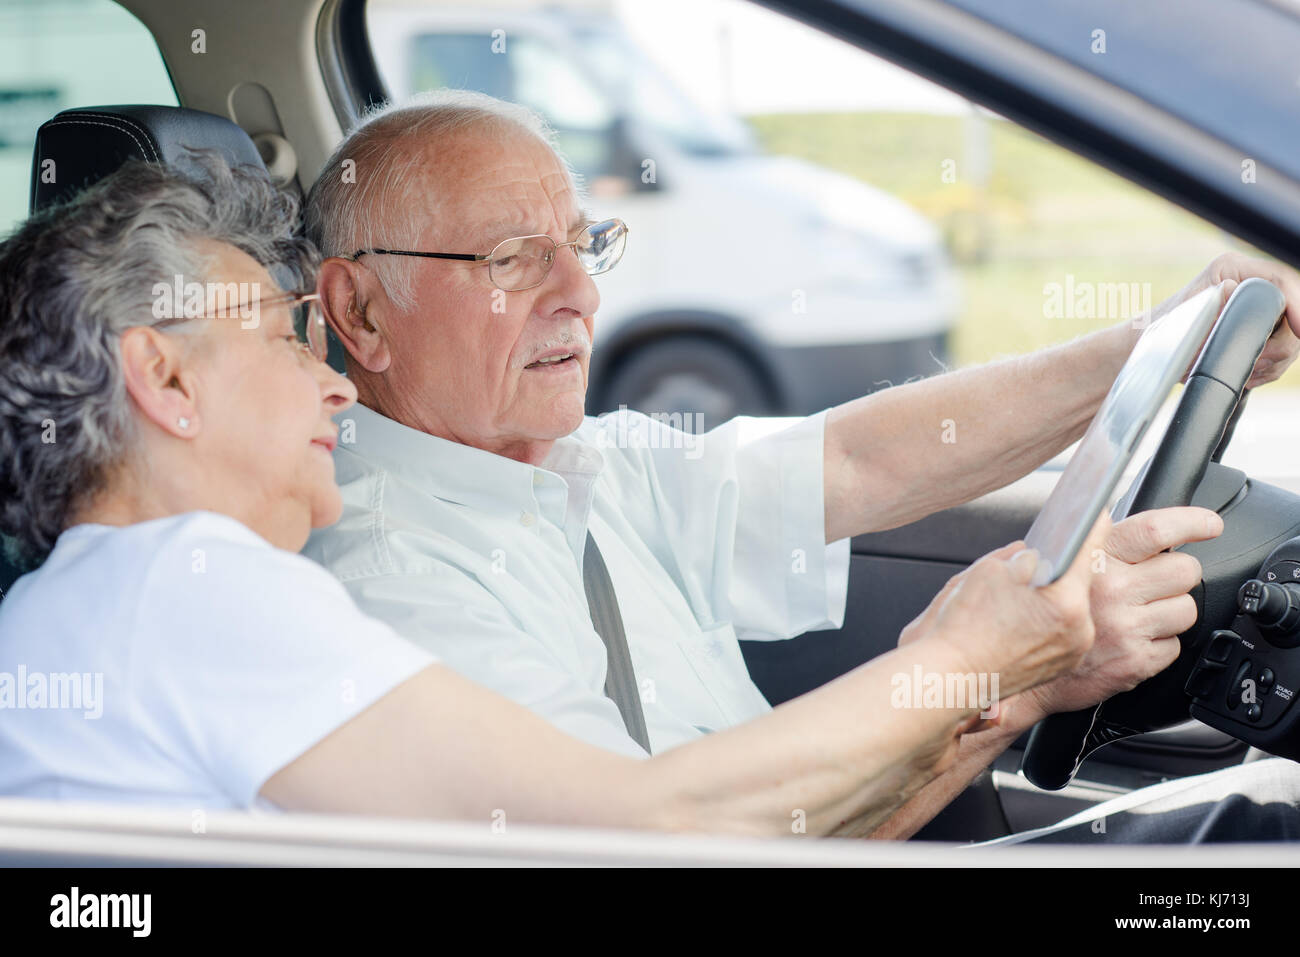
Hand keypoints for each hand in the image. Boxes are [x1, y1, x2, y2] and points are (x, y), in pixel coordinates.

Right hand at [899, 511, 1111, 729]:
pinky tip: (1024, 615)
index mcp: (1064, 601)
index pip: (1088, 550)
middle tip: (1044, 555)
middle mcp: (1079, 630)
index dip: (1090, 525)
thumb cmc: (958, 630)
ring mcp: (1072, 652)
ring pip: (1074, 609)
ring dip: (1058, 595)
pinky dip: (1052, 619)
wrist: (945, 681)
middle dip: (1066, 566)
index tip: (1095, 511)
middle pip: (1082, 582)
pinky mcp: (1061, 667)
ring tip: (1025, 591)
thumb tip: (1034, 552)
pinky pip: (1066, 632)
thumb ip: (1019, 556)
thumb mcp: (985, 572)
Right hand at [1022, 506, 1222, 720]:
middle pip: (1184, 570)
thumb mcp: (1040, 564)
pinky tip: (1131, 640)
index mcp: (1093, 560)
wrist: (1013, 674)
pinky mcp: (1134, 662)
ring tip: (1140, 613)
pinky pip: (1174, 645)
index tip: (1208, 524)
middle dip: (1178, 574)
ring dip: (1169, 610)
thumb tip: (1107, 525)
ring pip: (1186, 609)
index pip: (1154, 530)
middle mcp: (1113, 591)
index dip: (1190, 522)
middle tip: (1158, 580)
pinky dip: (1158, 643)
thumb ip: (1077, 543)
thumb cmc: (1026, 617)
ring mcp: (1126, 629)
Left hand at [1151, 252, 1299, 388]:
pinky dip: (1269, 367)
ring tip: (1247, 374)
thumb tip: (1232, 290)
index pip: (1281, 281)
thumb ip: (1214, 303)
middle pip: (1292, 312)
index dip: (1298, 306)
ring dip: (1274, 361)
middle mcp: (1246, 282)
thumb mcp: (1187, 316)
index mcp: (1231, 268)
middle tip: (1256, 365)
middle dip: (1281, 345)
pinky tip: (1249, 376)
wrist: (1149, 350)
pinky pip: (1279, 349)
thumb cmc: (1162, 331)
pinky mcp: (1256, 327)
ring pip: (1290, 335)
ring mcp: (1253, 305)